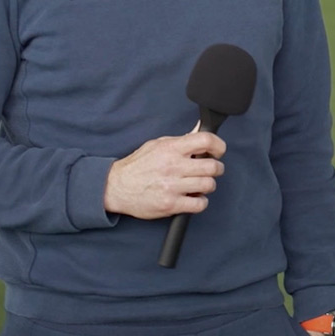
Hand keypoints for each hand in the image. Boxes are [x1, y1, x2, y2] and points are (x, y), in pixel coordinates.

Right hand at [103, 121, 226, 218]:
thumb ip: (180, 140)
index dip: (218, 146)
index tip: (218, 152)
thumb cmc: (138, 166)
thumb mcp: (157, 145)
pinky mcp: (170, 204)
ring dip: (208, 185)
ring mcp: (172, 186)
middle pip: (213, 166)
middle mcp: (173, 166)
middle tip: (210, 171)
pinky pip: (199, 204)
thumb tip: (199, 130)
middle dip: (216, 169)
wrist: (115, 187)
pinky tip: (193, 197)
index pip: (206, 140)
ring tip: (199, 184)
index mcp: (171, 148)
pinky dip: (200, 202)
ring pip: (209, 185)